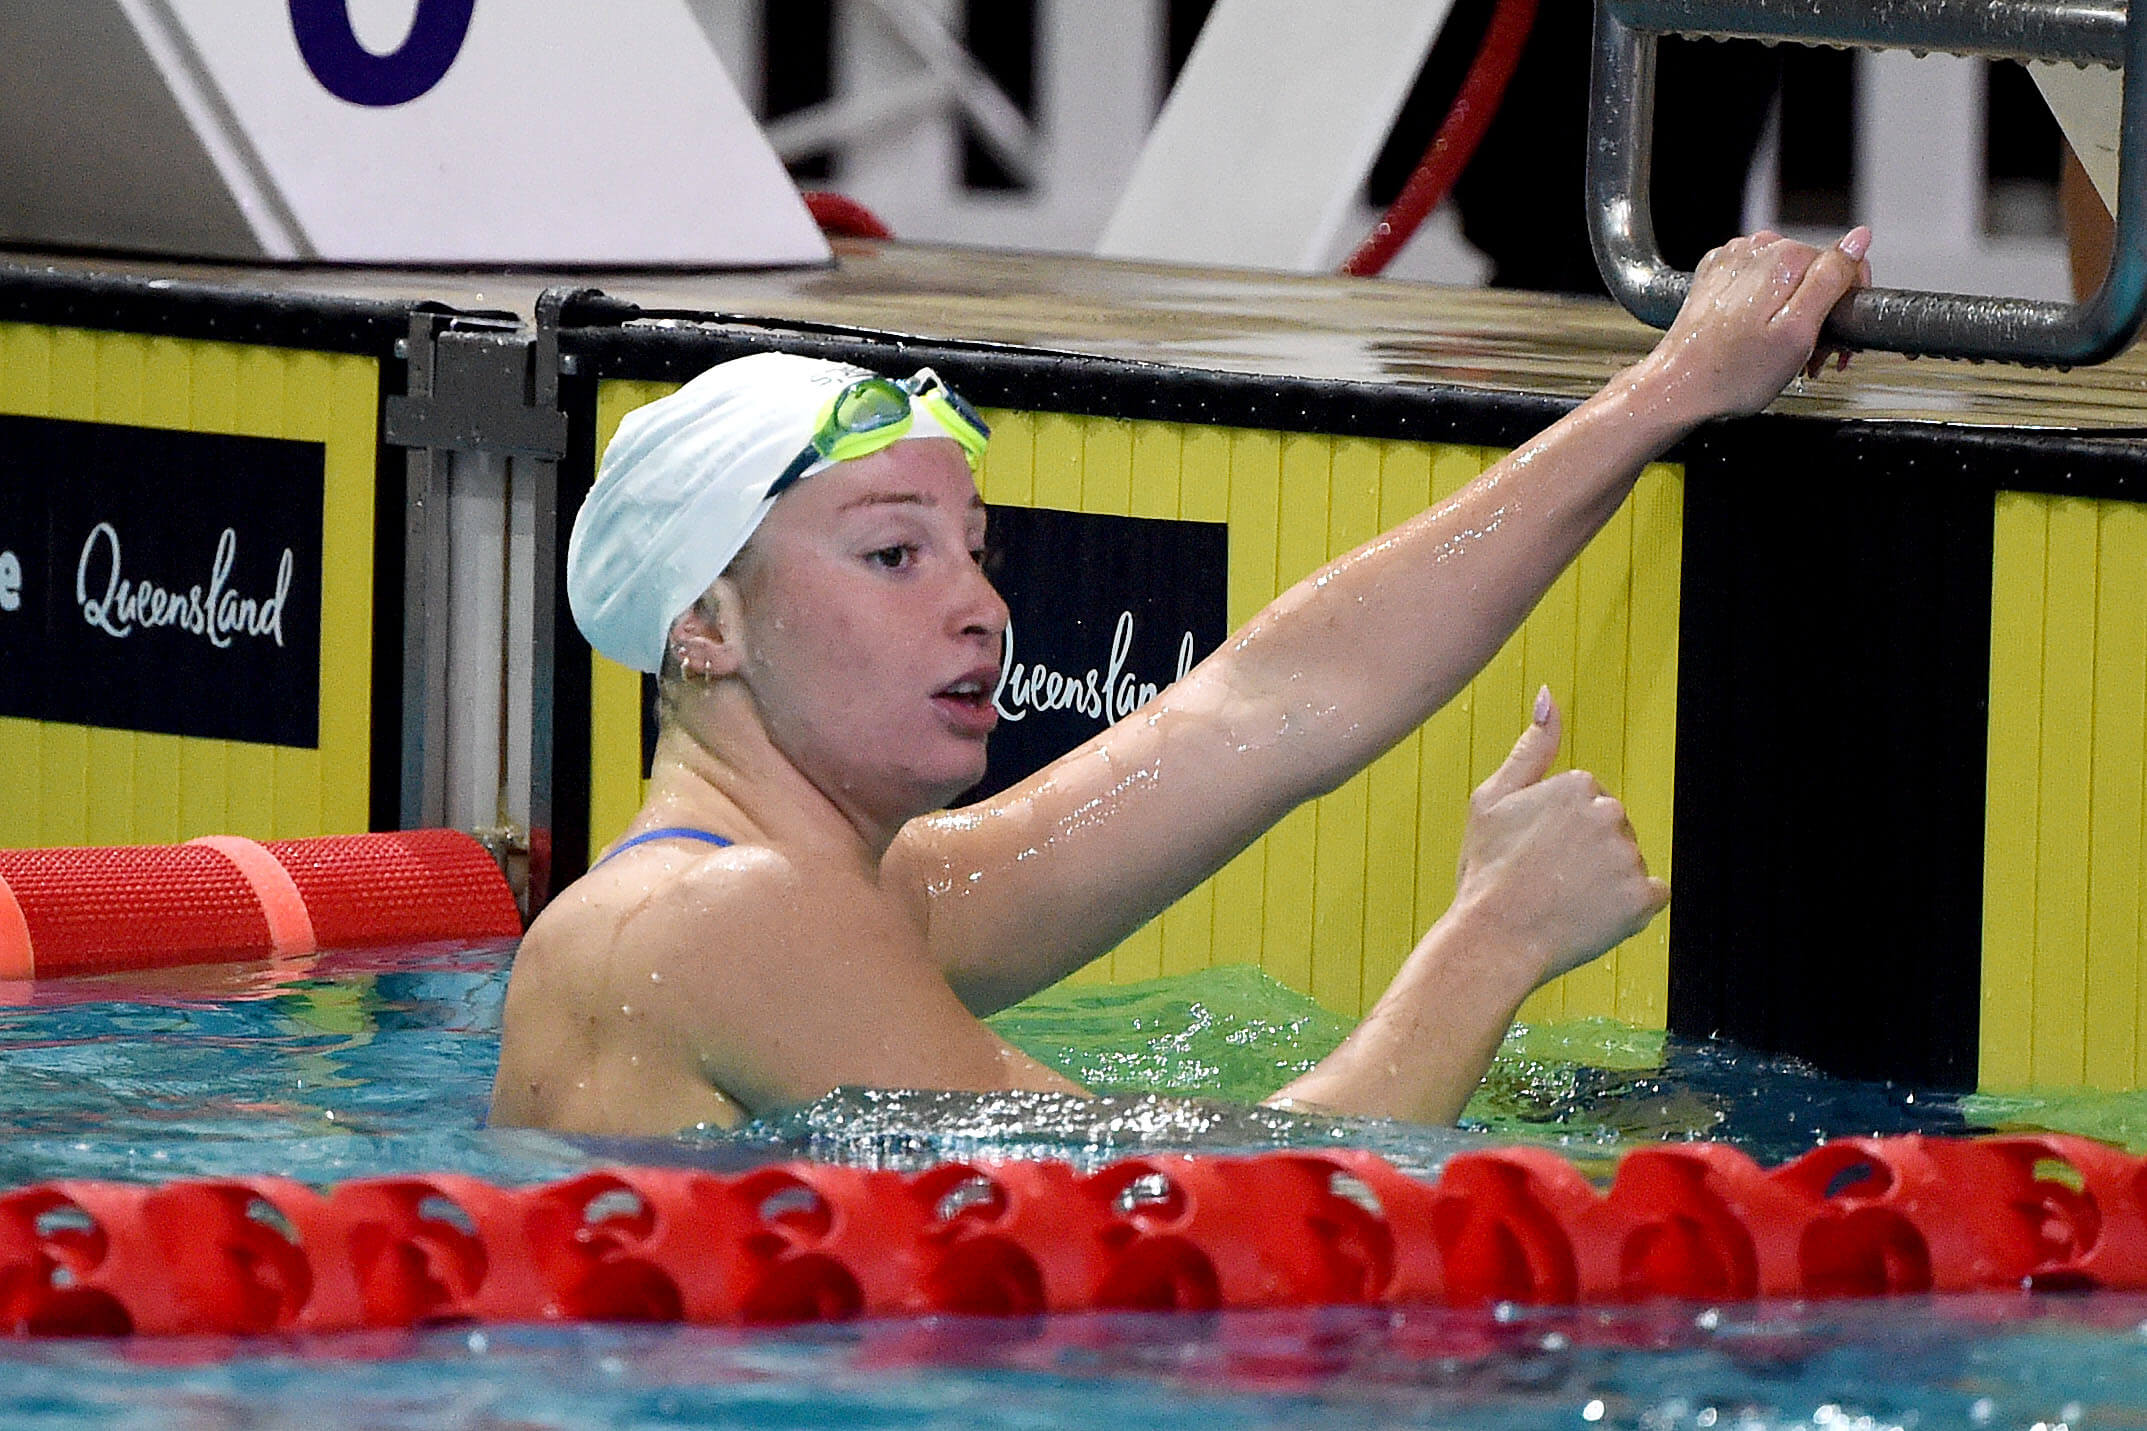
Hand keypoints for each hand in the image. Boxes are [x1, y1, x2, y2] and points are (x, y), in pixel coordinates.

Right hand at [1454, 688, 1669, 986]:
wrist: (1493, 939)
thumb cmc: (1486, 870)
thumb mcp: (1491, 798)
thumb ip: (1531, 747)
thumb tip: (1549, 694)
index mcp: (1579, 784)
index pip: (1588, 805)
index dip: (1558, 833)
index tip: (1533, 853)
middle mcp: (1611, 814)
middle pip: (1613, 832)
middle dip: (1587, 854)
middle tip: (1546, 880)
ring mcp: (1629, 857)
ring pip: (1628, 865)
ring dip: (1605, 883)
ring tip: (1563, 902)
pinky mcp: (1643, 898)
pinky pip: (1650, 897)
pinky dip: (1627, 910)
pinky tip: (1592, 917)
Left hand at [1638, 226, 1872, 422]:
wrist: (1677, 387)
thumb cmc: (1732, 372)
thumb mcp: (1798, 332)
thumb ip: (1832, 280)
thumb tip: (1859, 239)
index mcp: (1783, 257)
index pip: (1844, 263)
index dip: (1850, 304)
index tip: (1838, 339)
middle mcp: (1756, 250)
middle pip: (1814, 273)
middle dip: (1822, 314)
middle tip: (1814, 356)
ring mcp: (1732, 262)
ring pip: (1787, 280)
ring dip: (1796, 315)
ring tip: (1787, 355)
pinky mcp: (1716, 279)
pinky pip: (1758, 286)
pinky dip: (1768, 311)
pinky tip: (1762, 340)